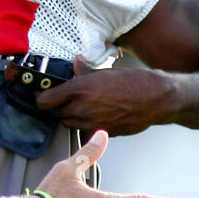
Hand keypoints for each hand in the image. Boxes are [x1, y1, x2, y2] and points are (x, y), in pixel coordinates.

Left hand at [33, 56, 180, 135]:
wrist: (158, 99)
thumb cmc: (134, 81)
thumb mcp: (105, 71)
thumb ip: (85, 70)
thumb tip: (75, 64)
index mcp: (79, 90)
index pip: (44, 101)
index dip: (40, 97)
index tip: (42, 93)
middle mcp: (82, 109)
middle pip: (54, 114)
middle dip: (55, 106)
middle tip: (62, 98)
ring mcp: (92, 124)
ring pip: (68, 123)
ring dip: (69, 116)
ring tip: (79, 105)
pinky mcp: (102, 133)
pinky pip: (84, 130)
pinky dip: (85, 123)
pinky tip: (95, 113)